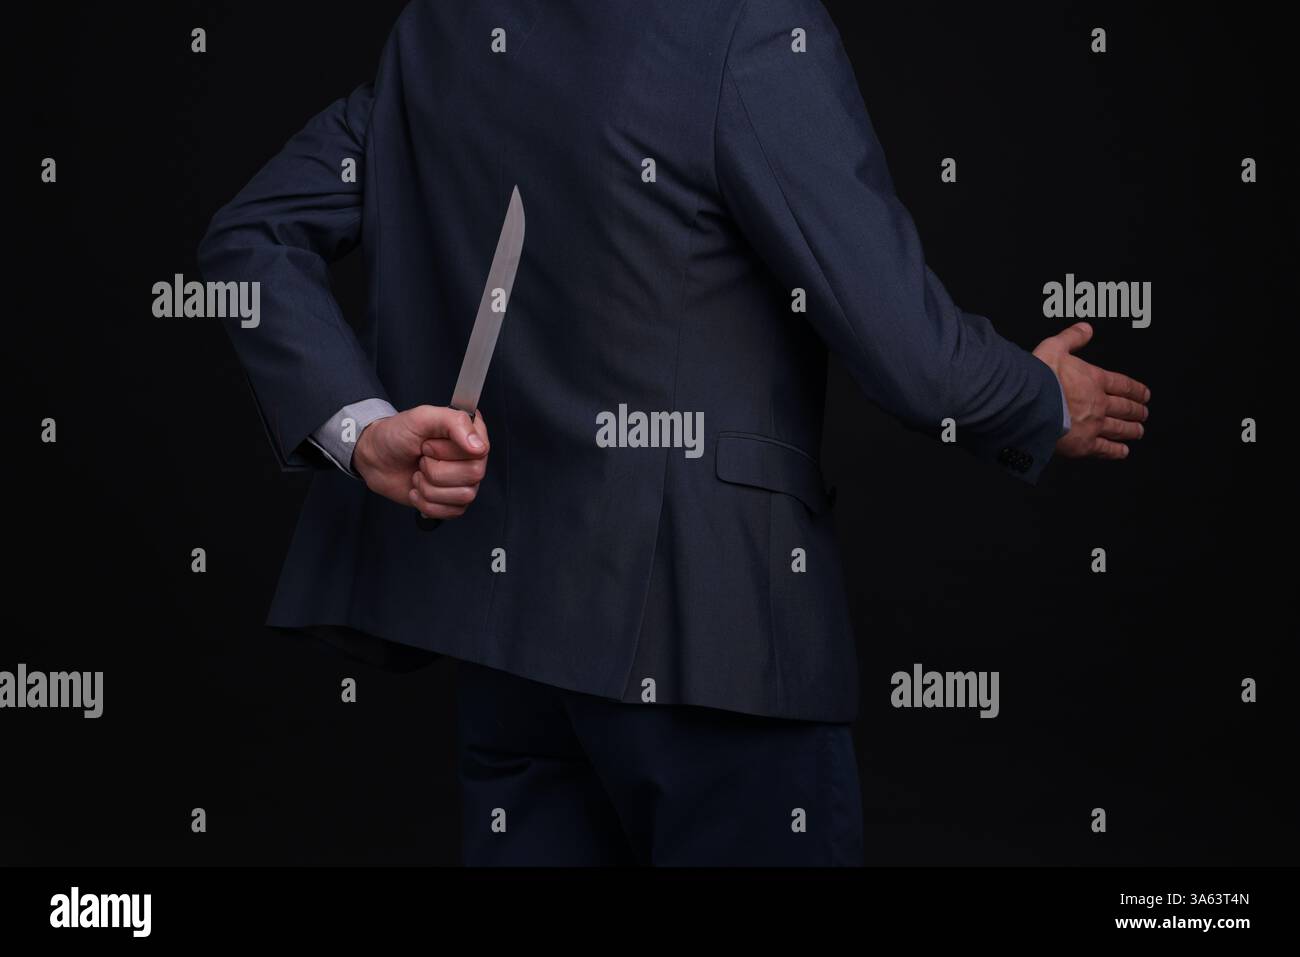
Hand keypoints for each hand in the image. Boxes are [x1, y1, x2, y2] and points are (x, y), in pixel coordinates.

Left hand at [353, 405, 489, 518]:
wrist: (375, 459)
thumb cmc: (396, 435)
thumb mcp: (422, 417)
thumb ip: (454, 422)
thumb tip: (478, 446)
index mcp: (469, 433)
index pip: (481, 449)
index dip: (450, 450)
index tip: (428, 444)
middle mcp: (472, 457)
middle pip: (473, 474)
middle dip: (436, 470)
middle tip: (422, 458)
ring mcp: (463, 481)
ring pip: (464, 496)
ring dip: (430, 487)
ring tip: (419, 473)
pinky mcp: (452, 502)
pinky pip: (451, 512)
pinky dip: (426, 502)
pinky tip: (418, 489)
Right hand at [1033, 322, 1150, 459]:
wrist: (1028, 405)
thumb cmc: (1038, 378)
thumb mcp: (1053, 347)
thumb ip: (1071, 338)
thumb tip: (1085, 328)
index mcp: (1094, 380)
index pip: (1123, 385)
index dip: (1136, 390)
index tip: (1145, 394)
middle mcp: (1099, 403)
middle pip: (1125, 408)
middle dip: (1137, 411)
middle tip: (1144, 413)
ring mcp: (1093, 425)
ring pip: (1119, 428)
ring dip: (1131, 430)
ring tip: (1138, 431)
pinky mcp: (1084, 444)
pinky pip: (1105, 449)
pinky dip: (1115, 451)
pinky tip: (1122, 452)